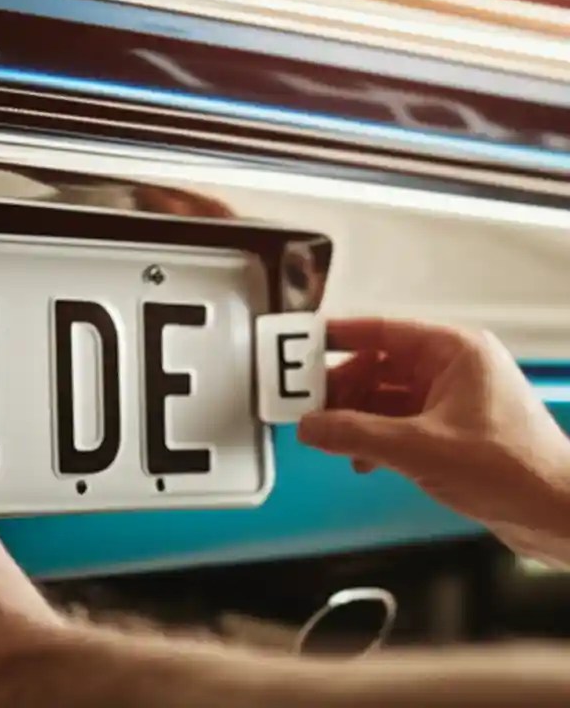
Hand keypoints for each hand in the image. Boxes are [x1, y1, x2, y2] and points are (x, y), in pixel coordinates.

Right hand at [298, 318, 569, 535]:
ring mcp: (452, 400)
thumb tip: (308, 426)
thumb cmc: (510, 470)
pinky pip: (397, 423)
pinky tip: (361, 461)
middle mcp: (453, 368)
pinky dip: (374, 439)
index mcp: (455, 351)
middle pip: (378, 365)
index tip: (299, 347)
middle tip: (307, 408)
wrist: (555, 513)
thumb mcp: (419, 448)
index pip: (382, 330)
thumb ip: (355, 434)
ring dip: (355, 419)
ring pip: (384, 397)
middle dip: (341, 389)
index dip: (337, 336)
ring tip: (331, 439)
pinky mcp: (450, 431)